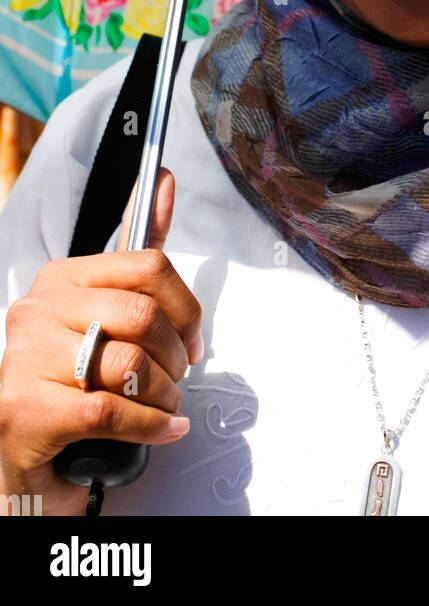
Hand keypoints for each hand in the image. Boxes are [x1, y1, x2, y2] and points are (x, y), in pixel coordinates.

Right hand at [0, 168, 201, 514]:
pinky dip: (149, 426)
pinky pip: (111, 410)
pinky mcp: (22, 410)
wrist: (26, 463)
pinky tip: (161, 430)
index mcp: (61, 278)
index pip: (147, 266)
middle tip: (177, 379)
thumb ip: (138, 255)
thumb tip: (163, 179)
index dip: (185, 308)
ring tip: (165, 408)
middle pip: (142, 316)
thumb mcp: (107, 314)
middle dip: (175, 356)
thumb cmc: (71, 386)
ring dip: (163, 396)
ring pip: (128, 365)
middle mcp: (36, 310)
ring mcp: (23, 359)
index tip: (192, 339)